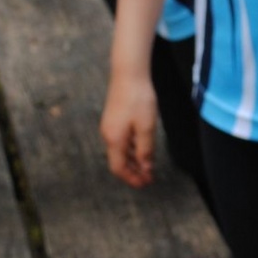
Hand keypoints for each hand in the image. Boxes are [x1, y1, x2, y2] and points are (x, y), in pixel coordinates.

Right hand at [100, 69, 158, 186]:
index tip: (145, 183)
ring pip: (120, 151)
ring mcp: (109, 126)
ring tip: (148, 166)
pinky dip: (131, 149)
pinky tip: (142, 148)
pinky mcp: (113, 119)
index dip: (131, 178)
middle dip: (133, 172)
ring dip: (133, 161)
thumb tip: (146, 168)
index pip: (119, 168)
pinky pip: (121, 140)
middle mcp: (108, 135)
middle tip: (149, 178)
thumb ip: (145, 149)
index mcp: (114, 139)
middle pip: (118, 161)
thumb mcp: (146, 127)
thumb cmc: (138, 99)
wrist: (128, 73)